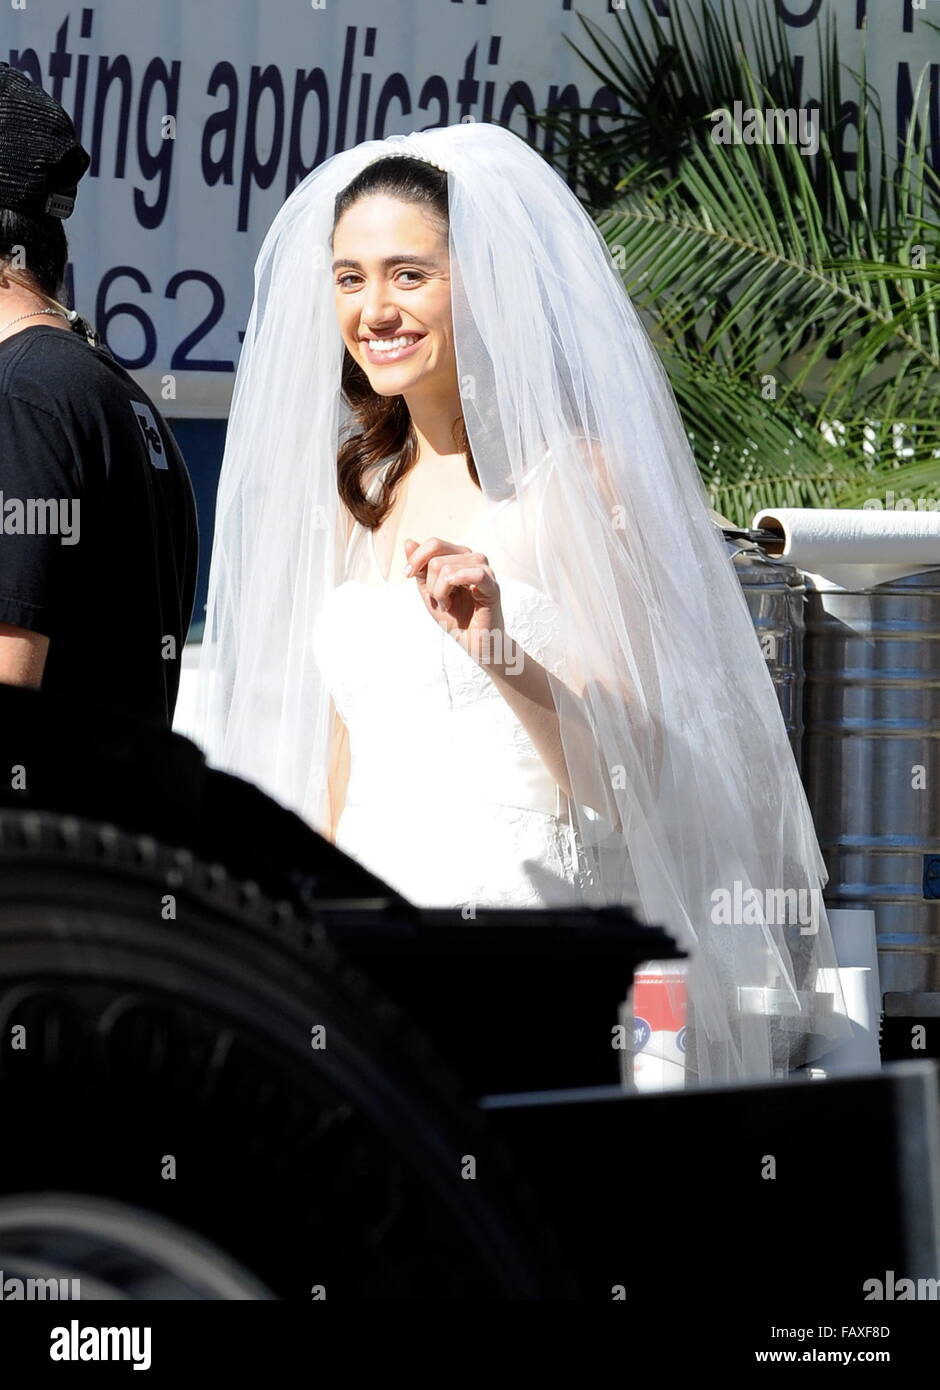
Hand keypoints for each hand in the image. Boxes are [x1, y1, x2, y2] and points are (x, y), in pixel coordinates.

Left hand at [403, 537, 505, 665]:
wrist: (474, 643)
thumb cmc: (455, 618)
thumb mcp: (429, 592)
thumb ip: (420, 568)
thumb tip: (409, 541)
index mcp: (460, 557)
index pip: (434, 543)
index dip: (416, 558)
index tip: (408, 575)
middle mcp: (474, 558)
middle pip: (437, 559)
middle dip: (430, 584)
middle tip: (439, 601)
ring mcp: (486, 571)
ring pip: (447, 569)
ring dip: (440, 592)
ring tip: (447, 605)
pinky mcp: (493, 588)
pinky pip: (475, 574)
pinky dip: (455, 586)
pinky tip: (450, 601)